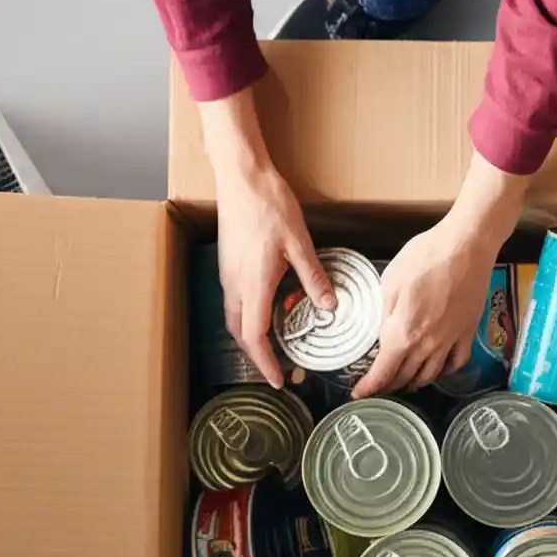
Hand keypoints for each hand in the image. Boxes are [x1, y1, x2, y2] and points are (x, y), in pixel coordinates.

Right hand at [201, 88, 335, 388]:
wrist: (240, 176)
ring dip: (251, 335)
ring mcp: (227, 273)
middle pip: (240, 333)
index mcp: (253, 285)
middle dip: (257, 355)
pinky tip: (267, 308)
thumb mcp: (300, 244)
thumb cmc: (269, 205)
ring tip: (273, 345)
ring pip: (235, 317)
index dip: (266, 363)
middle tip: (277, 368)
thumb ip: (313, 278)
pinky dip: (248, 315)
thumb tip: (329, 308)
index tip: (278, 380)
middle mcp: (234, 284)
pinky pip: (235, 299)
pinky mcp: (227, 262)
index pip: (255, 337)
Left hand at [352, 154, 529, 397]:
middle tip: (378, 388)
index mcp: (403, 333)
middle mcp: (427, 345)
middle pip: (405, 377)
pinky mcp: (468, 332)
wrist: (466, 246)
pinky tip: (437, 371)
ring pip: (430, 375)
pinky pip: (455, 363)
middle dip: (389, 386)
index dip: (369, 387)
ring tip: (403, 384)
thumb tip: (383, 332)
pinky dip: (443, 373)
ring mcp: (450, 341)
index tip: (359, 393)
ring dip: (413, 384)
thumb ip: (383, 313)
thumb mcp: (389, 281)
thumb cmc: (425, 257)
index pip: (383, 371)